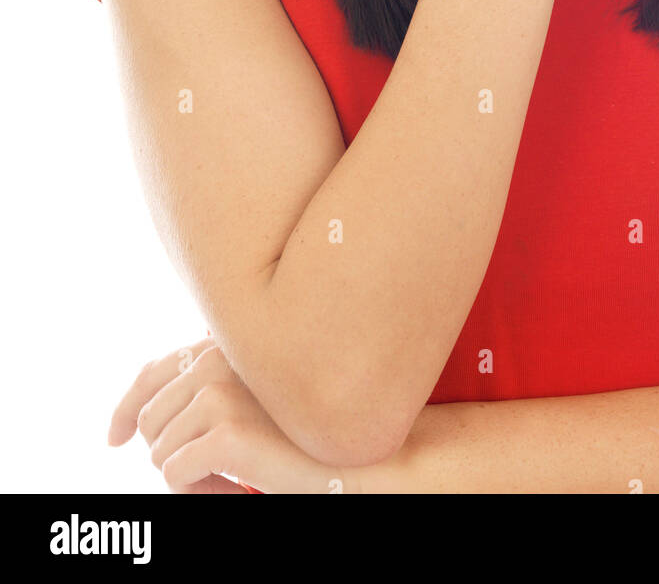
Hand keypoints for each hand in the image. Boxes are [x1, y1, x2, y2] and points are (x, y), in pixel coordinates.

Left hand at [107, 334, 360, 493]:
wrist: (366, 453)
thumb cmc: (315, 431)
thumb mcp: (259, 401)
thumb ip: (216, 390)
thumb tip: (147, 417)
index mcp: (227, 344)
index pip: (154, 370)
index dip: (124, 408)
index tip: (113, 438)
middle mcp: (220, 357)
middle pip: (148, 420)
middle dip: (172, 454)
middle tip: (219, 474)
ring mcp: (220, 391)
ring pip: (159, 451)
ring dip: (188, 476)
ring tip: (233, 479)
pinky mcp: (224, 431)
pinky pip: (173, 475)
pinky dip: (196, 492)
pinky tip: (234, 489)